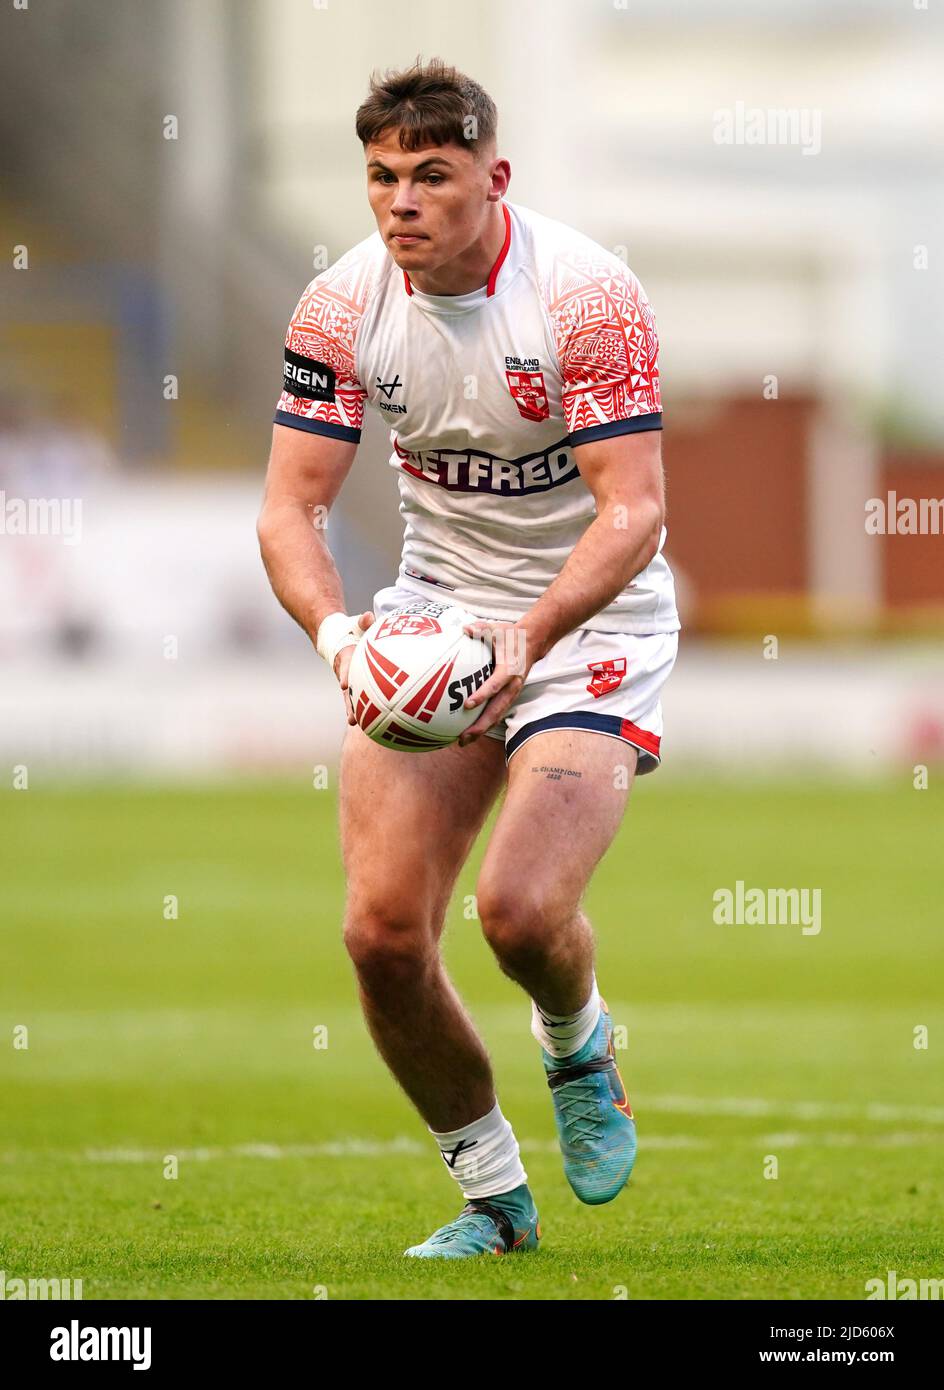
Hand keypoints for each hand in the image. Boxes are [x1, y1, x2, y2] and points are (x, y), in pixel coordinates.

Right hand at [335, 611, 374, 723]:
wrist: (336, 637)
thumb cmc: (351, 630)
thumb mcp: (356, 623)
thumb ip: (363, 621)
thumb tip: (368, 616)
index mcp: (345, 656)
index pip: (345, 666)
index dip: (345, 674)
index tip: (345, 683)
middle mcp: (345, 671)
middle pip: (346, 690)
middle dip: (349, 704)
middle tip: (352, 717)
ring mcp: (349, 680)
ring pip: (351, 698)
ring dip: (354, 711)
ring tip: (357, 725)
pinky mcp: (355, 685)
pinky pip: (360, 697)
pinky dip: (365, 708)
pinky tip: (375, 721)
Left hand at [457, 620, 535, 745]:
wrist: (532, 642)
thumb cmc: (511, 635)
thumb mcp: (497, 629)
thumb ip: (481, 629)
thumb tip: (465, 629)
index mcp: (510, 669)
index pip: (496, 685)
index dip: (483, 695)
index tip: (468, 704)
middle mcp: (513, 685)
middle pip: (497, 709)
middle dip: (480, 725)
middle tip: (463, 736)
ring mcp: (512, 693)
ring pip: (497, 715)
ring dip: (481, 729)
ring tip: (462, 741)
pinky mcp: (509, 697)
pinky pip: (496, 713)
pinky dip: (484, 724)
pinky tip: (469, 732)